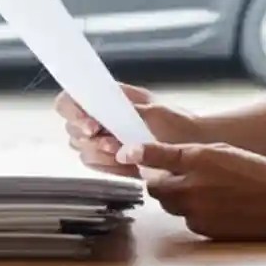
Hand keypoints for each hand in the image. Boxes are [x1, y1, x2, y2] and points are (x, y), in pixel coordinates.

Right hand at [56, 84, 205, 177]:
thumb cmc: (179, 123)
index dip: (72, 111)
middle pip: (72, 128)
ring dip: (98, 153)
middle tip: (109, 144)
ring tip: (121, 153)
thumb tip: (104, 108)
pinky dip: (106, 166)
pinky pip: (94, 165)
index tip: (92, 125)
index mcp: (107, 99)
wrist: (196, 147)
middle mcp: (99, 118)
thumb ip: (127, 110)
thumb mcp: (155, 112)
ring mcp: (103, 139)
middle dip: (87, 137)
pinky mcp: (110, 160)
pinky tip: (124, 164)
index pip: (69, 100)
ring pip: (81, 149)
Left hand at [116, 142, 265, 240]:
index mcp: (195, 160)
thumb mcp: (219, 150)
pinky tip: (217, 207)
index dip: (141, 157)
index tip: (124, 153)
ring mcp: (196, 212)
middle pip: (156, 187)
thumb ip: (181, 154)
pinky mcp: (204, 231)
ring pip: (171, 206)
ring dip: (178, 198)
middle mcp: (191, 187)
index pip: (152, 158)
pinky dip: (194, 214)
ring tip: (206, 191)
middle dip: (162, 182)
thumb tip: (146, 158)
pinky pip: (187, 221)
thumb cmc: (257, 170)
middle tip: (180, 176)